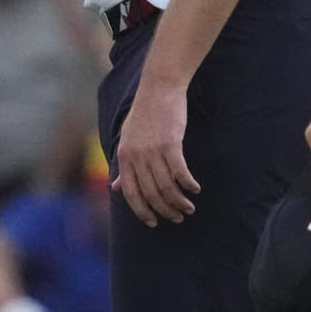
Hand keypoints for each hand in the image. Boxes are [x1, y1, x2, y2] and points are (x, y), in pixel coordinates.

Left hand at [112, 79, 198, 226]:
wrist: (159, 88)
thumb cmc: (145, 114)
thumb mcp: (128, 139)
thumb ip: (124, 166)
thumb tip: (115, 188)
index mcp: (124, 157)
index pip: (131, 194)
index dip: (142, 212)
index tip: (153, 223)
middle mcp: (136, 157)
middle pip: (151, 194)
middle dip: (165, 210)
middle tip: (178, 218)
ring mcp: (153, 151)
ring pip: (166, 187)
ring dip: (179, 201)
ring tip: (189, 208)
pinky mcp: (170, 143)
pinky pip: (180, 173)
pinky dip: (188, 185)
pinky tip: (195, 189)